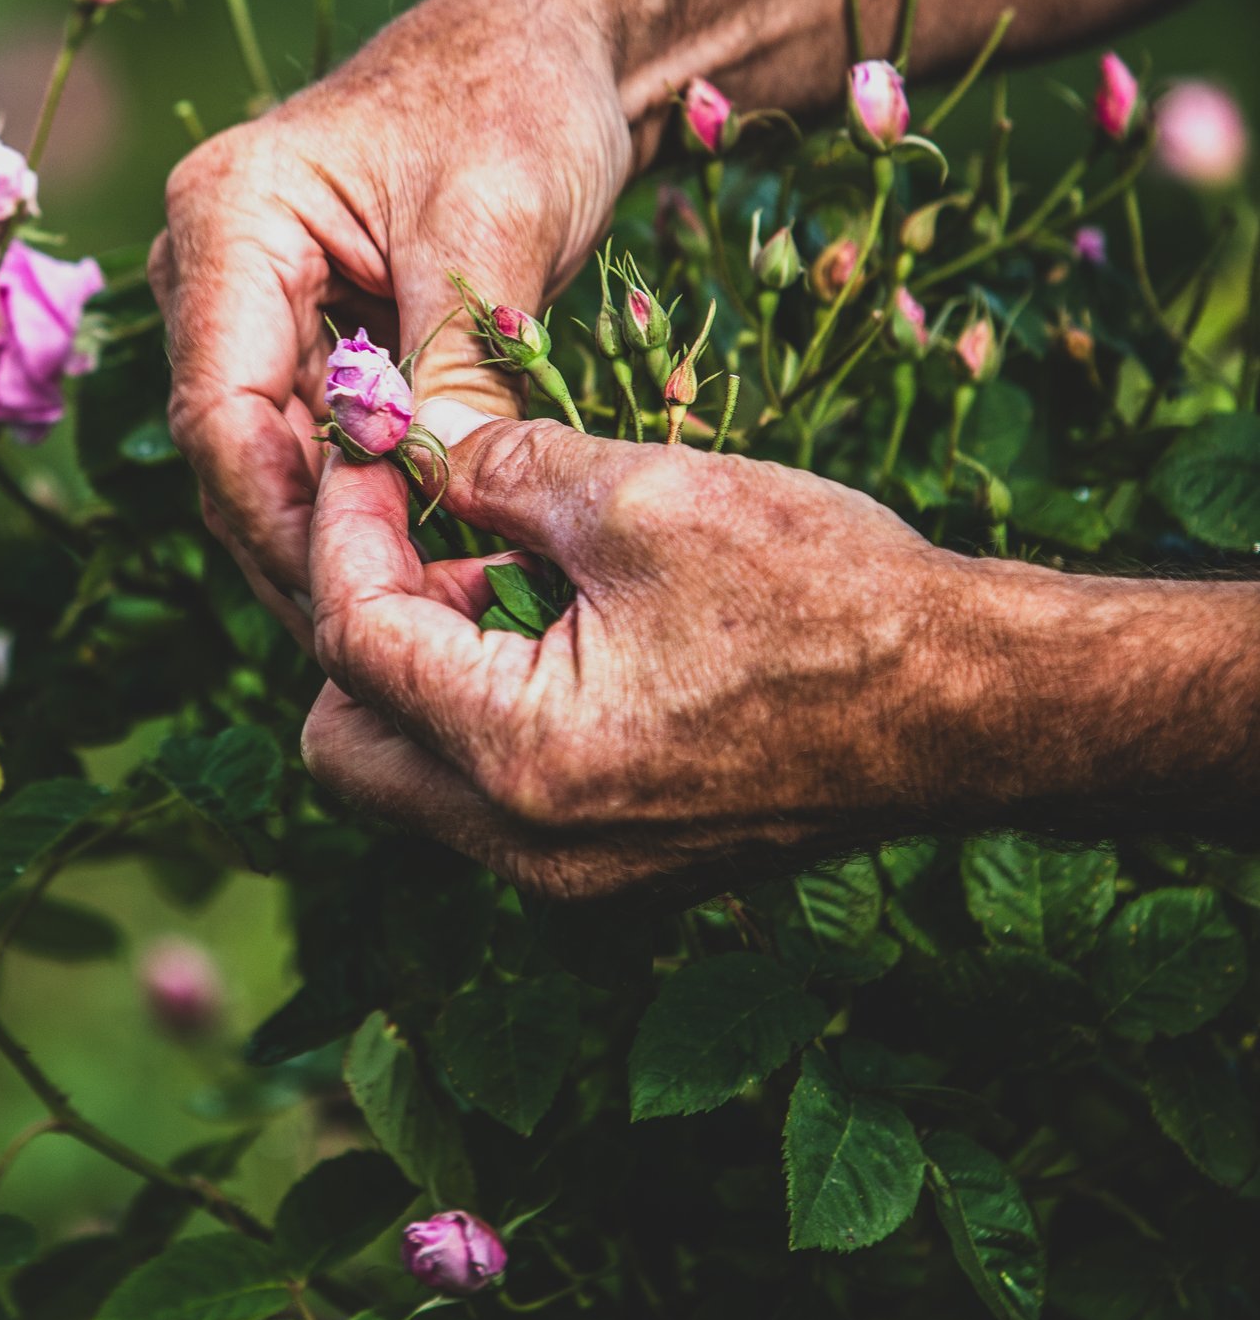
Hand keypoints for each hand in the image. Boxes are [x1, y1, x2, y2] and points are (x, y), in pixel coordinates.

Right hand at [149, 0, 635, 618]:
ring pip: (272, 467)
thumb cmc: (521, 97)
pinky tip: (428, 573)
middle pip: (234, 455)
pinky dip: (367, 510)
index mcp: (226, 217)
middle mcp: (211, 268)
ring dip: (337, 545)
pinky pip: (318, 449)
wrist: (557, 41)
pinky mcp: (306, 340)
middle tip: (391, 654)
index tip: (365, 600)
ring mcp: (253, 308)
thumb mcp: (494, 228)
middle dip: (307, 553)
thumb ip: (449, 366)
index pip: (220, 410)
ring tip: (418, 631)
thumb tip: (429, 501)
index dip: (285, 520)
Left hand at [302, 410, 976, 900]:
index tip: (373, 446)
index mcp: (521, 756)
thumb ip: (501, 472)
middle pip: (346, 740)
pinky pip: (490, 792)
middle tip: (426, 520)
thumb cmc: (827, 596)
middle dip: (360, 617)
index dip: (345, 524)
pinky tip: (559, 619)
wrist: (972, 707)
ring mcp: (572, 873)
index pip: (352, 641)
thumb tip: (416, 446)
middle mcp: (528, 847)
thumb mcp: (644, 497)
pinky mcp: (613, 867)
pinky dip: (487, 706)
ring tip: (503, 559)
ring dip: (424, 664)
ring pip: (413, 773)